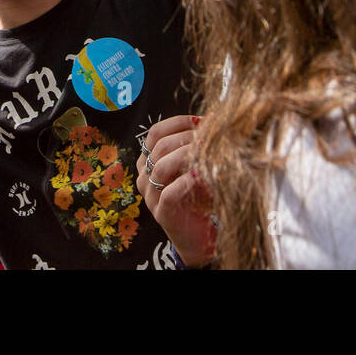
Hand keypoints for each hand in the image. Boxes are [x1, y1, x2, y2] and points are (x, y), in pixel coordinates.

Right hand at [136, 115, 214, 266]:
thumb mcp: (195, 165)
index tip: (201, 121)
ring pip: (161, 167)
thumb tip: (211, 120)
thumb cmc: (198, 195)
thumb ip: (196, 146)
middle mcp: (144, 177)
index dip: (178, 123)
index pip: (155, 133)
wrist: (199, 234)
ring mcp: (150, 196)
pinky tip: (200, 174)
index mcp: (148, 161)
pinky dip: (185, 181)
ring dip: (186, 156)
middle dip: (186, 138)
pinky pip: (168, 193)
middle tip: (209, 136)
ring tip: (206, 152)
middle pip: (159, 147)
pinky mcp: (161, 213)